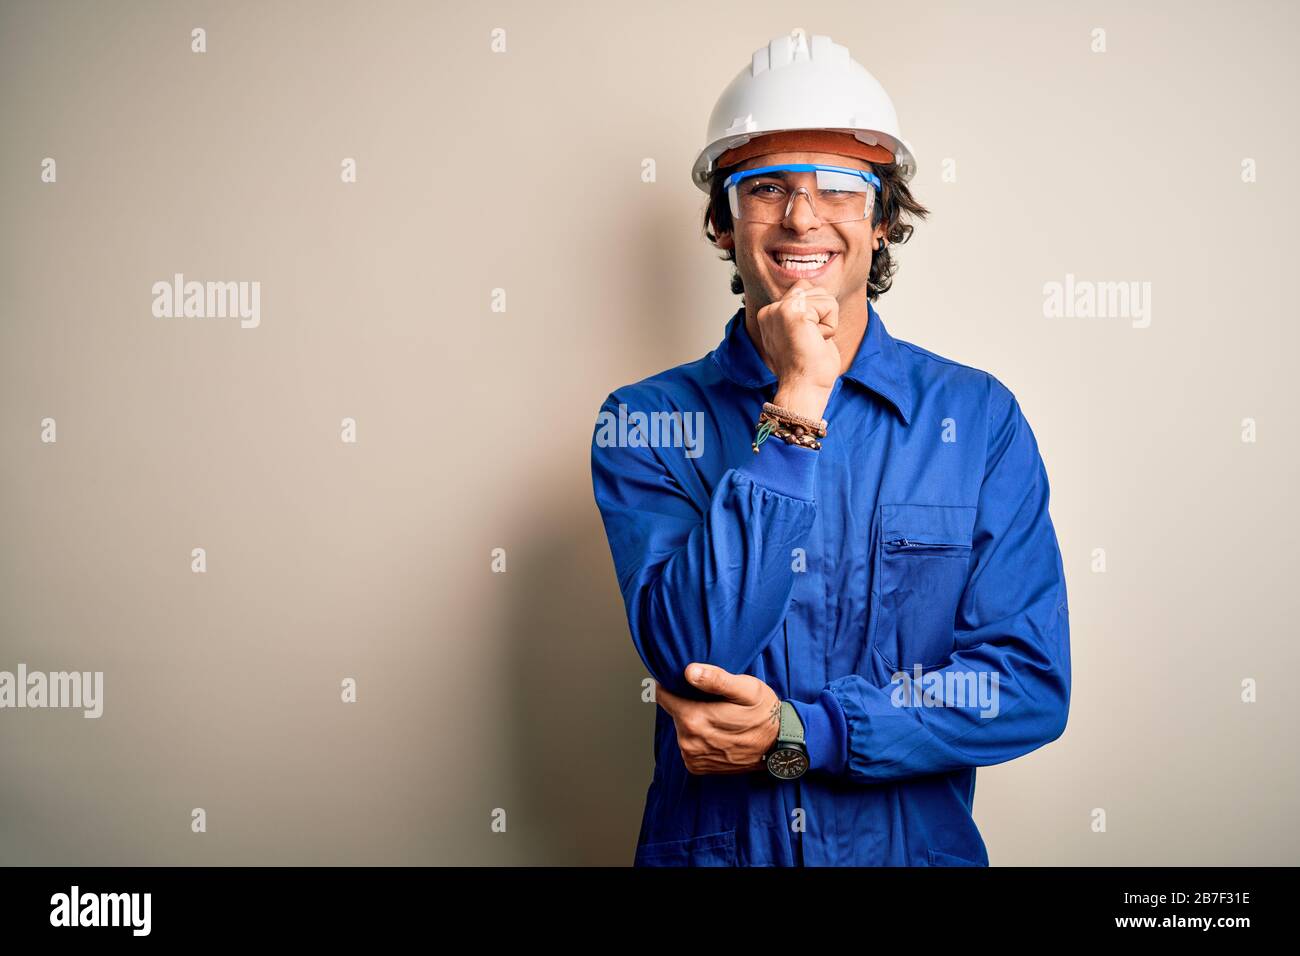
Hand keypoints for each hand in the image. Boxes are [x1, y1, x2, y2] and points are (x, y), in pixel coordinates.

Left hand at [652, 664, 781, 774]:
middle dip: (688, 703)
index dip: (671, 685)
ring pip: (681, 728)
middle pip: (674, 712)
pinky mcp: (697, 767)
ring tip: (718, 718)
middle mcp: (689, 742)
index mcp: (694, 720)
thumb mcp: (746, 689)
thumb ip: (716, 679)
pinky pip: (687, 745)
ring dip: (694, 722)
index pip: (664, 697)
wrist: (779, 745)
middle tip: (714, 702)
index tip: (683, 681)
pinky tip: (717, 733)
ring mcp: (692, 757)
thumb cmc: (764, 712)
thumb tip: (688, 672)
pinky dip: (698, 737)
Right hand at [755, 279, 839, 419]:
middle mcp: (771, 310)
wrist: (803, 389)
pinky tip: (817, 340)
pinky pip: (829, 305)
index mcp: (769, 315)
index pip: (802, 291)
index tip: (805, 340)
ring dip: (827, 321)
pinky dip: (831, 326)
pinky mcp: (795, 313)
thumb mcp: (803, 333)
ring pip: (823, 296)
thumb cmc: (807, 369)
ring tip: (813, 341)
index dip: (815, 314)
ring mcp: (780, 310)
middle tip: (811, 340)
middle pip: (813, 289)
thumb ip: (804, 311)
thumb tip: (819, 293)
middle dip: (822, 314)